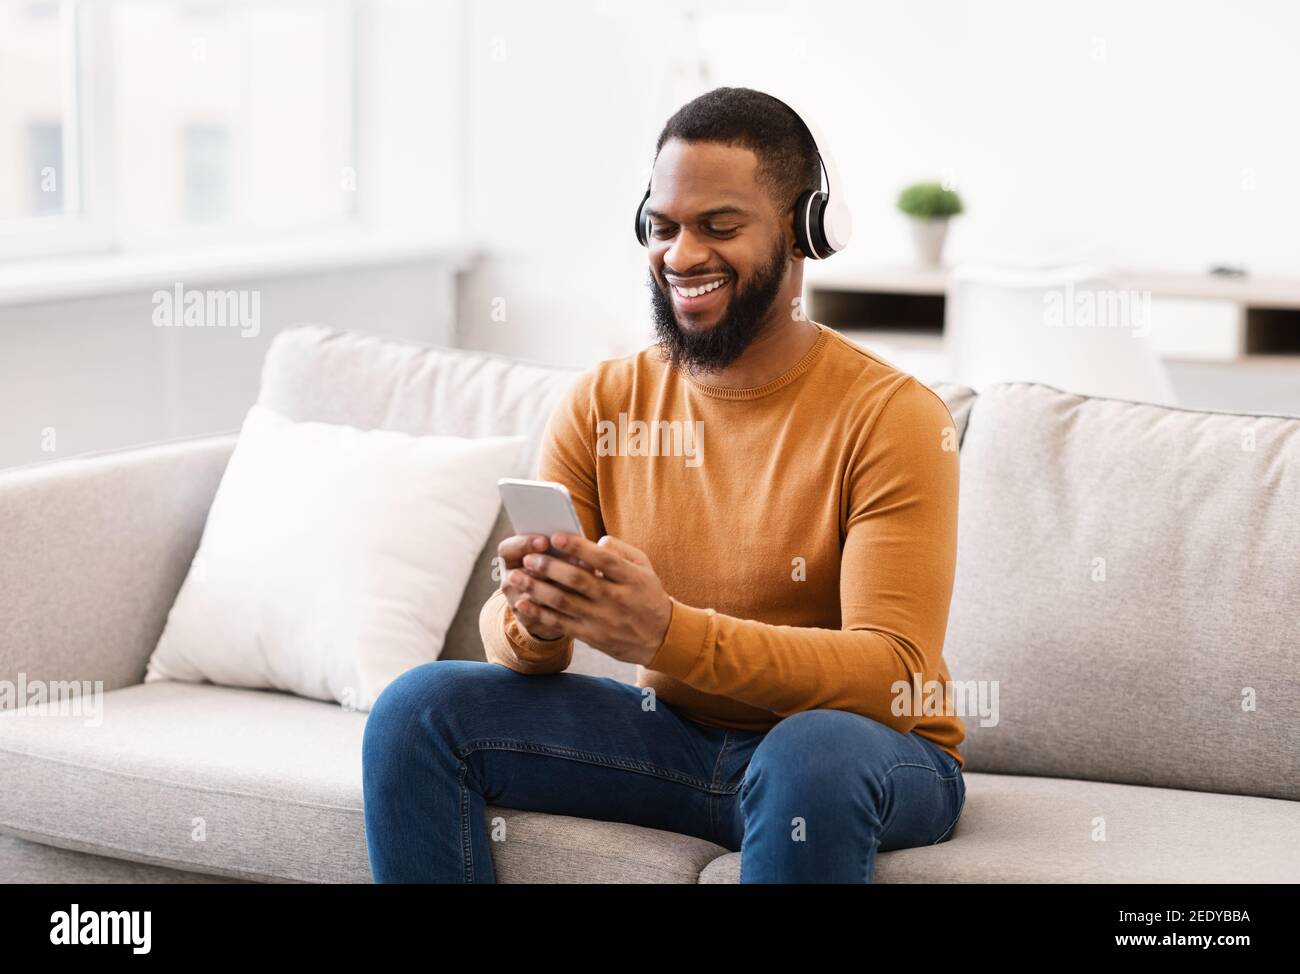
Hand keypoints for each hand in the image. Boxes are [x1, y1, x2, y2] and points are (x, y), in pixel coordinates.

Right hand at [497, 533, 596, 641]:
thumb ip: (562, 545)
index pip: (507, 549)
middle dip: (547, 567)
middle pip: (521, 574)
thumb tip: (583, 540)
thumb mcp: (555, 551)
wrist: (549, 600)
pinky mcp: (527, 619)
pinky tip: (579, 599)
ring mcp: (516, 601)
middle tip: (572, 559)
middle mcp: (509, 579)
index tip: (545, 541)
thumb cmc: (556, 565)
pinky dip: (561, 606)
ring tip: (582, 579)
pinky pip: (542, 615)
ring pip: (532, 596)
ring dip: (558, 587)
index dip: (524, 544)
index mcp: (510, 558)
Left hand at [507, 533, 672, 665]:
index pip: (603, 559)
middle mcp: (617, 599)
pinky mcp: (592, 636)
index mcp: (631, 578)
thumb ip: (620, 551)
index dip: (578, 547)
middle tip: (528, 557)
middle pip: (578, 581)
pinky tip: (523, 603)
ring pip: (564, 602)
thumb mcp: (644, 567)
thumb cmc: (648, 595)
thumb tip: (594, 542)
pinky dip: (540, 613)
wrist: (661, 638)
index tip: (555, 536)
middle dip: (549, 567)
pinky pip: (561, 624)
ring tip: (516, 577)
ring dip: (537, 589)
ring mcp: (603, 620)